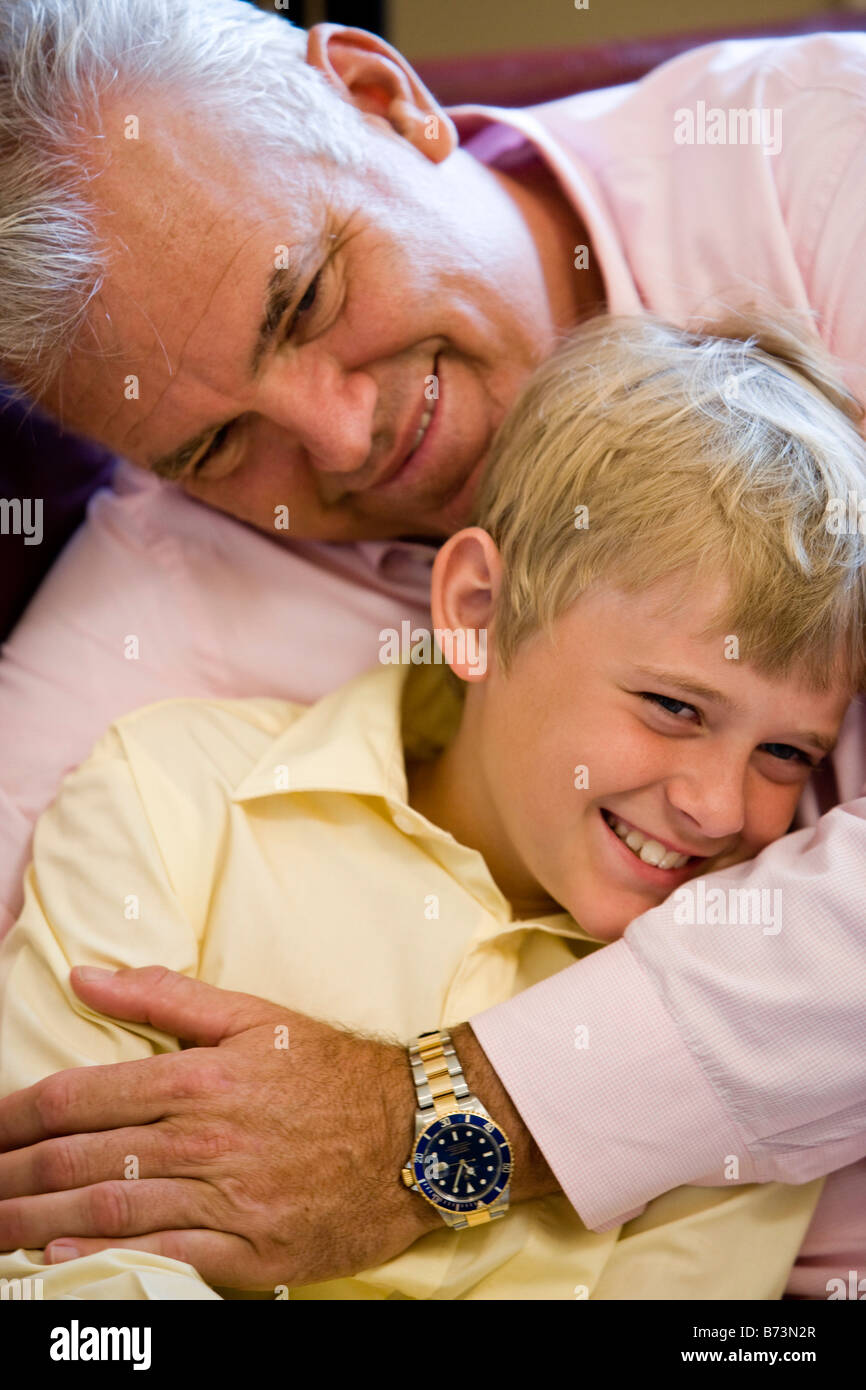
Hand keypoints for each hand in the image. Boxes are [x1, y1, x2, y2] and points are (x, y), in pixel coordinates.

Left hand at [0, 966, 440, 1289]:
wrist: (419, 1134)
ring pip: (107, 1210)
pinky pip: (162, 1257)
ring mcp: (227, 1199)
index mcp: (199, 1076)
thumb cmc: (332, 1071)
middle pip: (78, 1159)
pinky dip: (102, 1258)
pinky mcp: (250, 1252)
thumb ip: (163, 996)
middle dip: (10, 1176)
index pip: (79, 1097)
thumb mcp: (254, 1015)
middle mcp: (205, 1137)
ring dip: (33, 1222)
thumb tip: (84, 976)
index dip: (16, 1117)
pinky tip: (56, 1259)